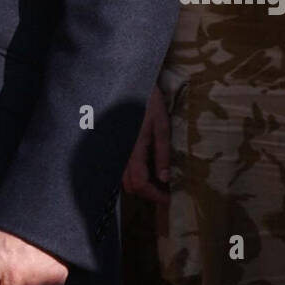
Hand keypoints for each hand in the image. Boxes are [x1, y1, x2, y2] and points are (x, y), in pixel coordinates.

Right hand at [122, 84, 169, 202]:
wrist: (130, 85)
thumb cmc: (148, 102)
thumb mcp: (161, 126)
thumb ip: (162, 153)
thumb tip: (165, 178)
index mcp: (133, 149)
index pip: (140, 184)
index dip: (155, 196)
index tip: (169, 199)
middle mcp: (120, 152)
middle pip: (130, 185)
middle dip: (148, 193)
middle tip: (166, 191)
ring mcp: (116, 149)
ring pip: (123, 178)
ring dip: (140, 184)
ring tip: (158, 180)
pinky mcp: (115, 145)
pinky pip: (121, 168)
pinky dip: (133, 174)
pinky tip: (146, 167)